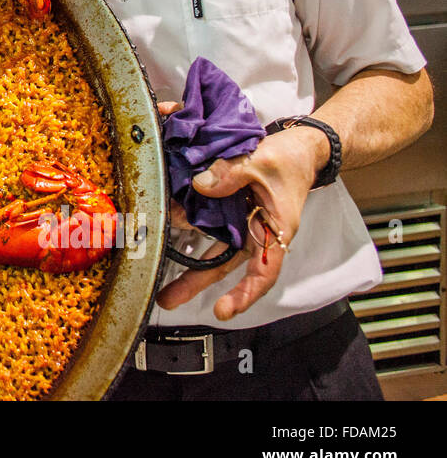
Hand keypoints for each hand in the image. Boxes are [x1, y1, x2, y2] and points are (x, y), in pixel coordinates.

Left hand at [155, 126, 327, 320]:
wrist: (298, 147)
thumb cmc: (291, 160)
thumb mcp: (263, 161)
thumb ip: (231, 172)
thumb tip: (201, 184)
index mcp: (275, 230)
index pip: (264, 271)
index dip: (245, 293)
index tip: (223, 310)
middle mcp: (257, 232)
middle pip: (226, 264)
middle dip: (196, 283)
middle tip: (168, 299)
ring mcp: (242, 223)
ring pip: (212, 247)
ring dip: (187, 260)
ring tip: (159, 275)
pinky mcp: (230, 210)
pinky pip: (208, 224)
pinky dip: (188, 225)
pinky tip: (166, 225)